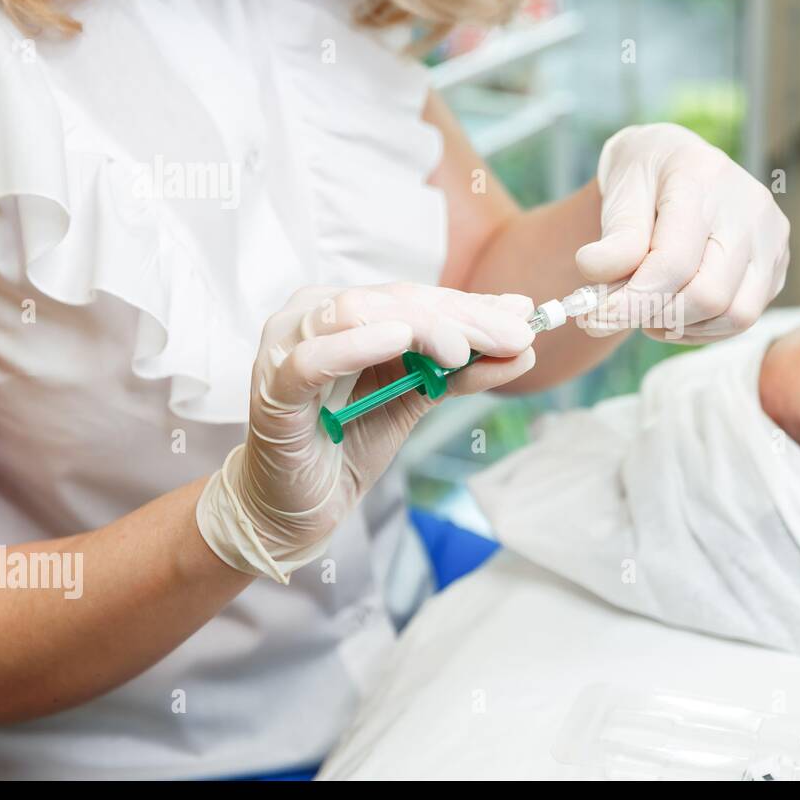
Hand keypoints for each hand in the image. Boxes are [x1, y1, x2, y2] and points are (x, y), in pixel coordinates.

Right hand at [196, 283, 535, 581]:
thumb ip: (463, 370)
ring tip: (462, 348)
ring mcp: (285, 347)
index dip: (472, 305)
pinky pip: (312, 358)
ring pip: (355, 312)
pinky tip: (398, 340)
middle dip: (460, 317)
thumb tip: (523, 344)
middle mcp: (311, 315)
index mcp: (344, 310)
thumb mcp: (418, 399)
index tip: (525, 316)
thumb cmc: (350, 440)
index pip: (415, 296)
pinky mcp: (274, 390)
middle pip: (393, 300)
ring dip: (419, 326)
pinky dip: (355, 346)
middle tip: (512, 335)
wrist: (298, 504)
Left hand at [574, 123, 789, 344]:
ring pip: (734, 315)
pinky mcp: (776, 264)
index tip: (595, 316)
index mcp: (703, 177)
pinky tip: (672, 313)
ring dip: (681, 328)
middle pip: (709, 295)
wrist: (674, 161)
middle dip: (655, 316)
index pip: (674, 261)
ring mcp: (771, 237)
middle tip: (617, 314)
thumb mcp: (619, 194)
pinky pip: (744, 318)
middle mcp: (750, 206)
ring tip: (645, 312)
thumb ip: (615, 239)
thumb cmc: (644, 177)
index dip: (633, 300)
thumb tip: (597, 278)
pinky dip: (702, 329)